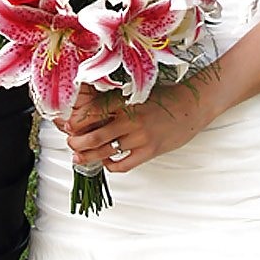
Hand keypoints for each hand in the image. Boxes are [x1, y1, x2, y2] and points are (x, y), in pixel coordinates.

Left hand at [65, 82, 208, 172]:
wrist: (191, 106)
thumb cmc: (164, 98)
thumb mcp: (138, 93)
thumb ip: (118, 101)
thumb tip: (92, 111)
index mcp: (126, 101)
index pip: (92, 112)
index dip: (75, 122)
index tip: (67, 126)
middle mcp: (130, 118)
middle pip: (94, 135)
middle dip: (77, 142)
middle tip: (71, 144)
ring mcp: (140, 136)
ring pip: (105, 151)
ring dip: (88, 156)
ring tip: (79, 157)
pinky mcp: (149, 151)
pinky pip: (123, 164)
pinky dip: (110, 165)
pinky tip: (107, 162)